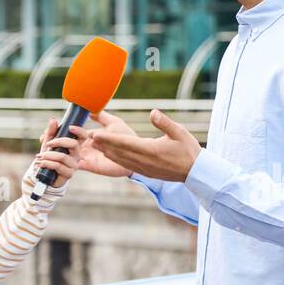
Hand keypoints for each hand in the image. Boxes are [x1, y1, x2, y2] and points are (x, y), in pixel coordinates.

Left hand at [35, 118, 88, 186]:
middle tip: (48, 143)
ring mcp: (74, 165)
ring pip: (62, 156)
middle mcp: (77, 155)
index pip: (83, 136)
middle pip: (74, 144)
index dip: (79, 131)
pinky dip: (47, 163)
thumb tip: (54, 120)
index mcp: (74, 146)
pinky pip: (58, 166)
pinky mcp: (69, 174)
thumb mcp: (48, 143)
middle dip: (58, 141)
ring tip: (40, 156)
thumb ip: (50, 132)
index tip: (69, 127)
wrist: (44, 174)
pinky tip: (41, 163)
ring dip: (48, 155)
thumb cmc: (49, 157)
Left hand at [86, 108, 201, 182]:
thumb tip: (152, 112)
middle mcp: (144, 161)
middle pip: (119, 152)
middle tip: (88, 136)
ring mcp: (144, 168)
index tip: (96, 133)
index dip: (109, 138)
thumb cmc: (188, 151)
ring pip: (121, 159)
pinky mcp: (145, 172)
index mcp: (151, 150)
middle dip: (103, 144)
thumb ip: (164, 122)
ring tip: (94, 144)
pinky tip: (109, 154)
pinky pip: (126, 164)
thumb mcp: (179, 132)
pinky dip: (116, 159)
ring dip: (107, 151)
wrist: (195, 172)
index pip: (125, 143)